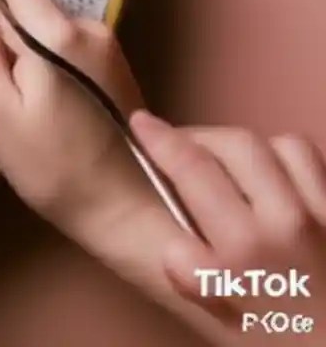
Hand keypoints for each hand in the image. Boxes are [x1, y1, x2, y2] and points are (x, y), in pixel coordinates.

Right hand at [0, 0, 190, 305]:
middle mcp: (83, 27)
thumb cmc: (56, 170)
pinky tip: (31, 106)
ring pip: (35, 27)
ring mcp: (101, 45)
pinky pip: (55, 46)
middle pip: (18, 1)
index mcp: (53, 34)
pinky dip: (33, 62)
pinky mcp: (109, 66)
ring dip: (10, 48)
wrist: (132, 211)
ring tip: (3, 102)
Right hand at [131, 114, 325, 340]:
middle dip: (199, 135)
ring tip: (231, 162)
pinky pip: (316, 161)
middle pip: (236, 144)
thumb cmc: (280, 334)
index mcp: (240, 251)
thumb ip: (193, 277)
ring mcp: (321, 214)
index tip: (140, 123)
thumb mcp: (225, 316)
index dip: (159, 138)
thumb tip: (171, 245)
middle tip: (177, 143)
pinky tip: (275, 175)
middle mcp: (282, 222)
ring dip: (249, 147)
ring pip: (282, 144)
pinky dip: (290, 159)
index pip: (191, 169)